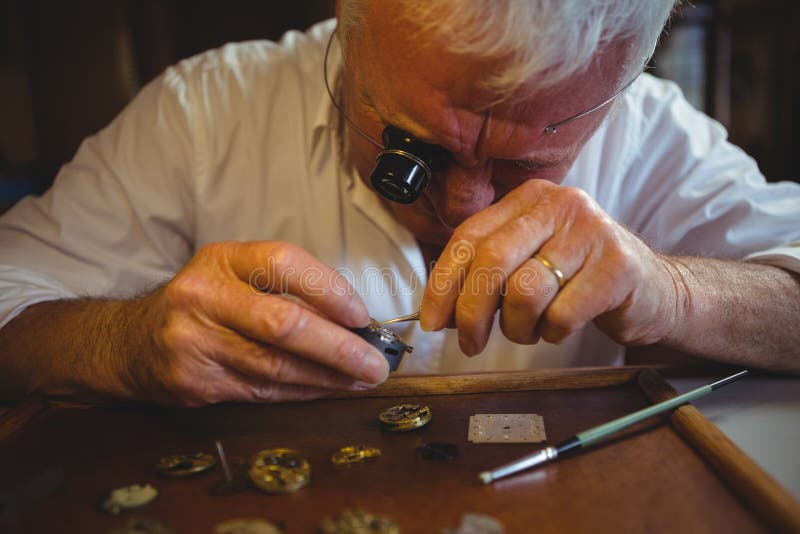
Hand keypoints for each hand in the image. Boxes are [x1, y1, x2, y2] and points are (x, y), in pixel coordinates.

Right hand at [135, 241, 388, 404]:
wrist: (132, 342)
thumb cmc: (201, 303)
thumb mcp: (233, 274)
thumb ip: (283, 287)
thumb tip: (352, 318)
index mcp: (221, 260)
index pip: (283, 263)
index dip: (329, 290)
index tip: (361, 314)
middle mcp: (203, 297)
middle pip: (283, 324)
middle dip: (338, 347)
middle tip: (375, 361)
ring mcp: (195, 343)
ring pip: (277, 366)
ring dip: (329, 377)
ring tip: (361, 377)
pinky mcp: (195, 382)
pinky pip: (263, 391)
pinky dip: (303, 392)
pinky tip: (328, 389)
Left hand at [419, 180, 681, 354]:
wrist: (653, 289)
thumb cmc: (579, 278)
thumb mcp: (530, 259)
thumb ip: (487, 271)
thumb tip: (438, 309)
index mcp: (529, 198)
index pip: (469, 237)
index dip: (443, 283)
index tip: (432, 321)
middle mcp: (560, 204)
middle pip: (491, 261)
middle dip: (472, 312)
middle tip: (471, 343)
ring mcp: (592, 232)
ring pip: (524, 291)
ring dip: (517, 327)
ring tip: (528, 331)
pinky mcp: (618, 267)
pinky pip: (561, 314)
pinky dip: (552, 333)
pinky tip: (560, 327)